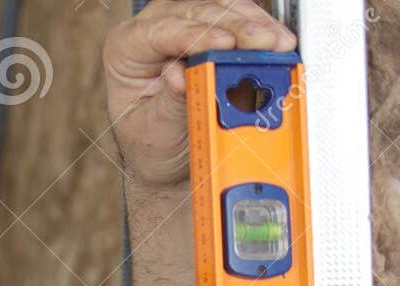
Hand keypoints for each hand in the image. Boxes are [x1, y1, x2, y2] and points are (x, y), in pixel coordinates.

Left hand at [104, 0, 296, 189]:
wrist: (168, 154)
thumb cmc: (153, 143)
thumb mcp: (156, 132)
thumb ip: (171, 105)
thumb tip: (183, 77)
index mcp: (125, 49)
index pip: (161, 32)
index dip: (196, 35)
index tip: (225, 45)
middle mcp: (152, 27)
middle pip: (196, 12)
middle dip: (236, 27)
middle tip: (264, 42)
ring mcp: (181, 21)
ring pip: (220, 6)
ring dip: (253, 23)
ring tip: (278, 43)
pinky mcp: (209, 25)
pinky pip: (236, 15)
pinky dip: (258, 27)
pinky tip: (276, 40)